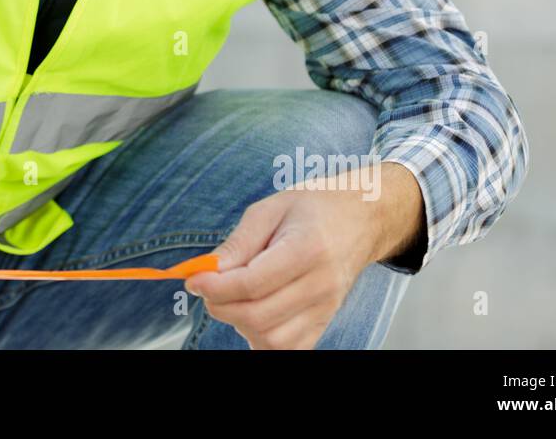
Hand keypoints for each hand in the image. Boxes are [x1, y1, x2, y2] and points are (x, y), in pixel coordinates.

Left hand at [183, 166, 397, 348]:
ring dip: (240, 324)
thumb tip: (207, 270)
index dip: (215, 286)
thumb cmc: (313, 208)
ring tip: (231, 298)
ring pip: (273, 339)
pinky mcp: (325, 321)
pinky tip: (250, 315)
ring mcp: (327, 308)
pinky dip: (262, 339)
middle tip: (206, 288)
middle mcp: (321, 284)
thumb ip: (239, 242)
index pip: (253, 283)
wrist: (361, 219)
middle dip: (221, 306)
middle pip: (259, 315)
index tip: (193, 279)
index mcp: (307, 248)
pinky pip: (290, 348)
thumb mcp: (270, 208)